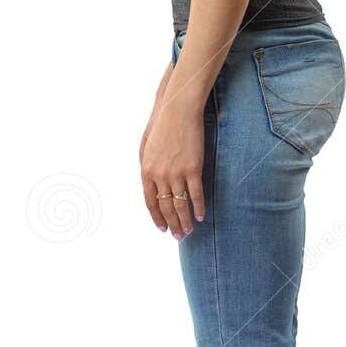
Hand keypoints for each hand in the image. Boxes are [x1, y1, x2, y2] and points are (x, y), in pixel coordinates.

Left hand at [140, 88, 205, 237]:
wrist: (178, 109)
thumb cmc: (161, 124)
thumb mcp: (145, 145)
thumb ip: (146, 165)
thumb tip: (149, 181)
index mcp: (146, 170)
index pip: (150, 202)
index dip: (157, 217)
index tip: (163, 228)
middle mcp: (159, 175)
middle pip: (165, 207)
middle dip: (172, 224)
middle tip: (178, 236)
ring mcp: (176, 173)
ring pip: (180, 204)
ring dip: (184, 221)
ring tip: (189, 231)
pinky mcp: (193, 168)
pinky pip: (196, 194)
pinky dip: (198, 207)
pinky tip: (200, 217)